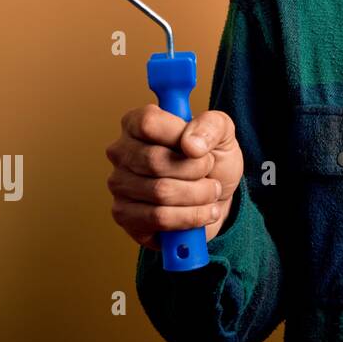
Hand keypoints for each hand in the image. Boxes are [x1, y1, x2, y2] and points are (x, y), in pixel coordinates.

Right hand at [105, 106, 243, 251]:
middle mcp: (121, 152)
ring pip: (161, 192)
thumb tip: (190, 145)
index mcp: (137, 123)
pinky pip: (159, 218)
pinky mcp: (125, 216)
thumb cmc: (213, 160)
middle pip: (155, 161)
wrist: (216, 199)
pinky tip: (205, 212)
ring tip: (211, 192)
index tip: (200, 146)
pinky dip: (191, 216)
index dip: (179, 135)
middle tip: (210, 171)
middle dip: (197, 169)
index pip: (148, 123)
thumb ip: (212, 125)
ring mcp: (119, 185)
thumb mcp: (223, 133)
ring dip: (199, 194)